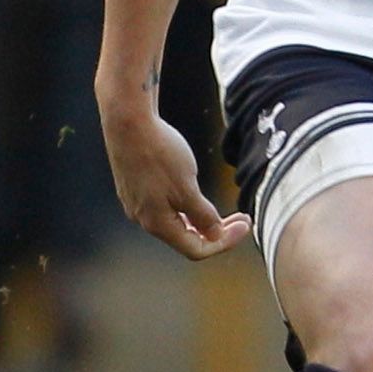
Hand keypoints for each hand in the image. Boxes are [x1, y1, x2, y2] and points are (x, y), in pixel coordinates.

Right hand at [100, 92, 250, 261]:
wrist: (127, 122)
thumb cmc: (159, 153)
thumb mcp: (188, 187)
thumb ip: (203, 216)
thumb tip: (214, 237)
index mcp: (157, 223)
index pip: (196, 250)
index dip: (224, 242)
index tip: (245, 225)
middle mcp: (143, 218)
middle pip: (185, 238)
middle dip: (215, 231)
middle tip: (240, 218)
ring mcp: (136, 203)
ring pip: (174, 221)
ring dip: (199, 218)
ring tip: (217, 204)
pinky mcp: (133, 187)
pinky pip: (162, 206)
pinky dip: (183, 205)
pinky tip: (191, 188)